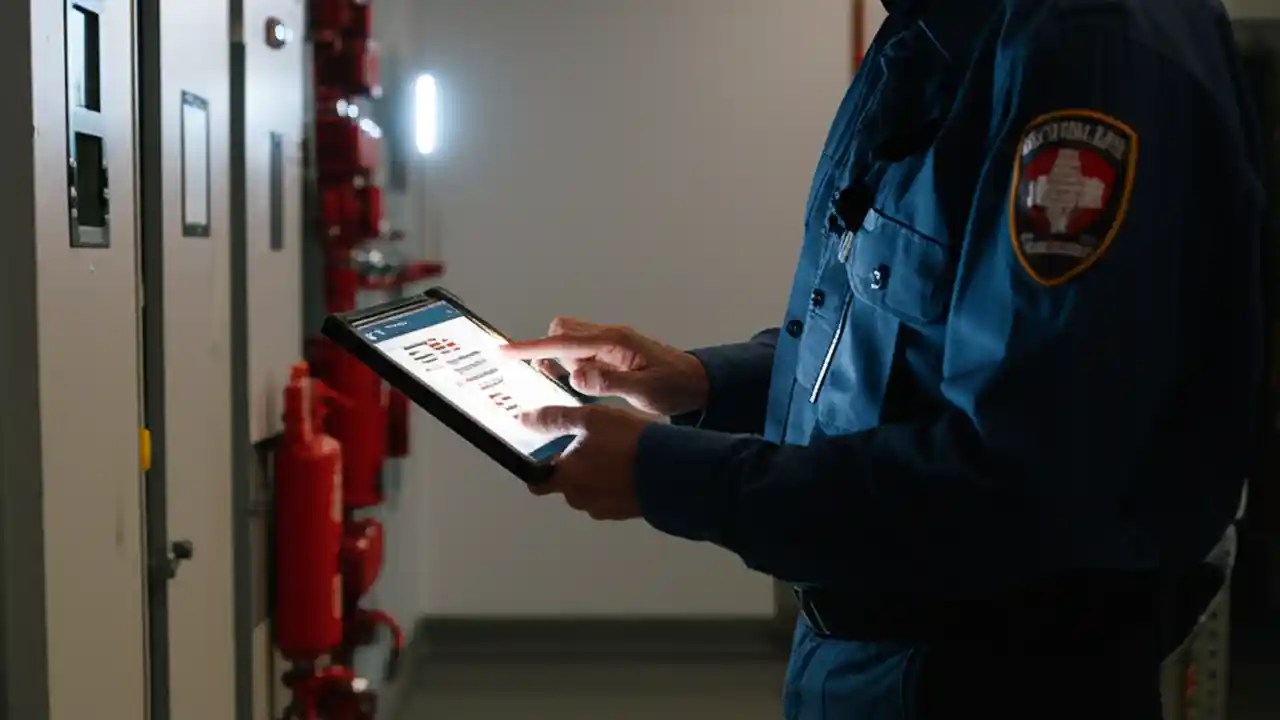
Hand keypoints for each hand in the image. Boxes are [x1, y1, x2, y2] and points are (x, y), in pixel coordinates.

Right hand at [500, 317, 708, 416]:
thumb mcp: (644, 391)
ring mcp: (608, 344)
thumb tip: (577, 376)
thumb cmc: (674, 386)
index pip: (563, 342)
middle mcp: (608, 338)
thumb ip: (609, 384)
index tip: (504, 351)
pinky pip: (580, 352)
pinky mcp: (610, 353)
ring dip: (561, 361)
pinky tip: (580, 383)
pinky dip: (572, 365)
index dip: (530, 348)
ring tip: (573, 384)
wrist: (696, 383)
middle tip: (550, 378)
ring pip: (568, 342)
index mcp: (614, 342)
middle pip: (560, 333)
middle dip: (547, 352)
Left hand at [521, 405, 650, 520]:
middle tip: (593, 442)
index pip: (537, 482)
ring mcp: (604, 509)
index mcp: (565, 478)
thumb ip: (554, 419)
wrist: (671, 469)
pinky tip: (631, 464)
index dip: (539, 467)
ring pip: (591, 489)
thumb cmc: (627, 442)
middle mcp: (580, 499)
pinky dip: (616, 483)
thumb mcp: (589, 418)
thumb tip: (524, 420)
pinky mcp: (626, 512)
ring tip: (617, 450)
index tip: (548, 454)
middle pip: (567, 483)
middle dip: (575, 466)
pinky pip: (613, 496)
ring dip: (598, 474)